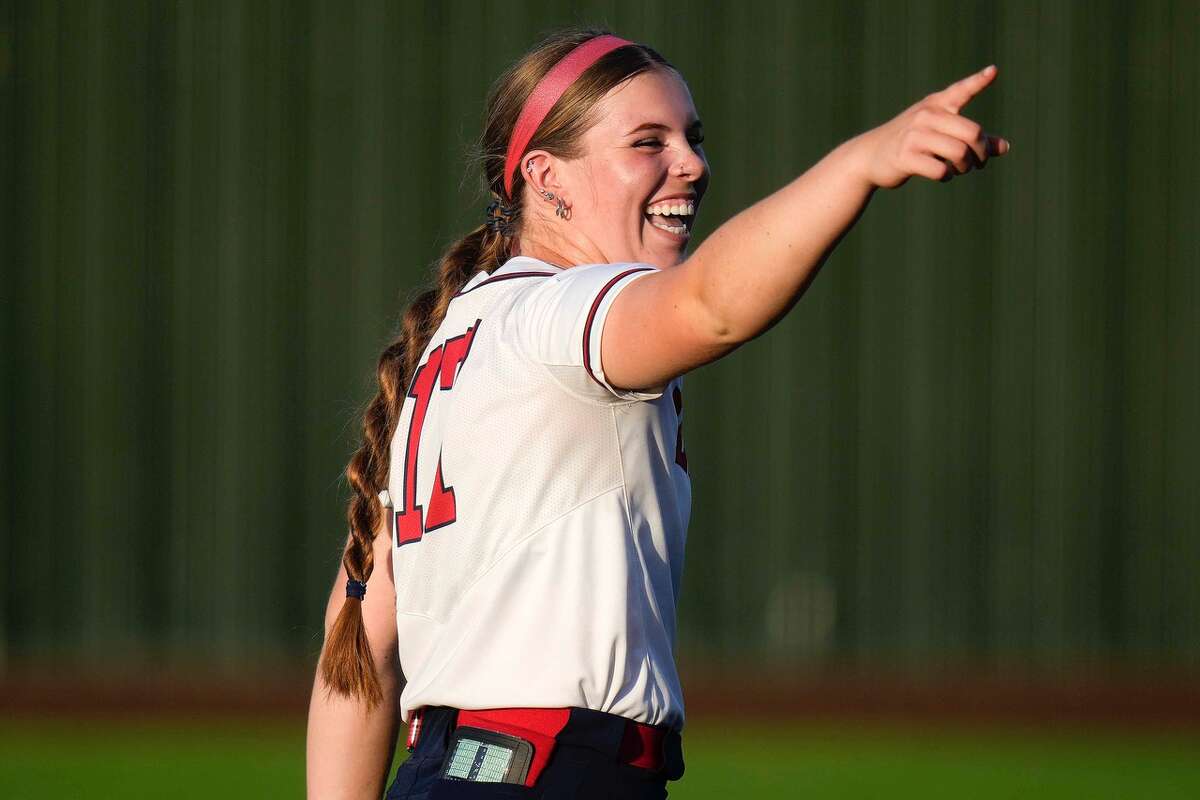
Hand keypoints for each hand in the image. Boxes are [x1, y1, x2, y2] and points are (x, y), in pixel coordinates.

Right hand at [850, 64, 1010, 189]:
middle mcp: (926, 116)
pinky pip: (941, 170)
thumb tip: (1004, 147)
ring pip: (959, 153)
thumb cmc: (910, 143)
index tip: (993, 71)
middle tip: (977, 163)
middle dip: (980, 152)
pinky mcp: (905, 156)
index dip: (977, 82)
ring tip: (959, 170)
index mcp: (936, 105)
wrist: (869, 157)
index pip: (960, 91)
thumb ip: (971, 139)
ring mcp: (914, 136)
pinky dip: (946, 176)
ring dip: (965, 167)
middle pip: (972, 133)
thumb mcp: (939, 135)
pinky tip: (941, 175)